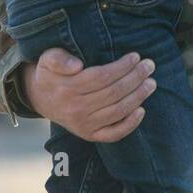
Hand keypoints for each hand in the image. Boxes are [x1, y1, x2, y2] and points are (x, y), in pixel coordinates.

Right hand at [22, 48, 156, 142]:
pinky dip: (130, 124)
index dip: (122, 66)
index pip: (102, 77)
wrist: (40, 98)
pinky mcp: (89, 135)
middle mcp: (75, 109)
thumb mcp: (48, 59)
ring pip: (117, 111)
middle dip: (135, 78)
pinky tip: (142, 110)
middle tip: (149, 65)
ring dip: (138, 96)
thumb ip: (59, 59)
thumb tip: (76, 65)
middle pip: (114, 93)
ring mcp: (83, 125)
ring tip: (151, 83)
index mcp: (67, 89)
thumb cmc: (51, 73)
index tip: (135, 56)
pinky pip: (113, 134)